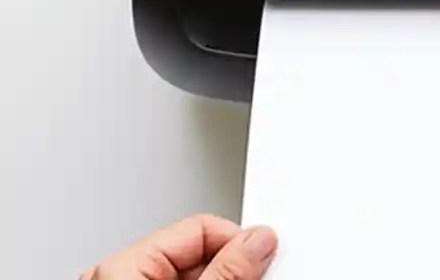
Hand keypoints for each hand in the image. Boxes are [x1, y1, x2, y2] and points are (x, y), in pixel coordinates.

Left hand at [80, 214, 276, 279]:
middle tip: (253, 277)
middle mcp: (116, 276)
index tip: (262, 259)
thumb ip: (226, 271)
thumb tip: (258, 241)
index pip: (200, 226)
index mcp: (120, 265)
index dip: (237, 240)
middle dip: (229, 263)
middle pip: (197, 251)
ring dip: (220, 278)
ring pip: (190, 271)